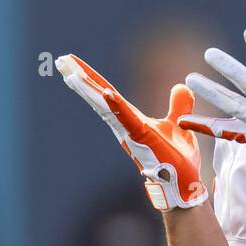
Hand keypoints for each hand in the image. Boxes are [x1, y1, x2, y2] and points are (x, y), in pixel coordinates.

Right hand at [56, 53, 206, 210]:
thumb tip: (180, 86)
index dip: (91, 77)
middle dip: (81, 79)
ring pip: (105, 106)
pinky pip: (127, 119)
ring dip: (89, 89)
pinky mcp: (142, 138)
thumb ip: (177, 106)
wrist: (184, 184)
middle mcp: (125, 125)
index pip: (107, 93)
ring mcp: (131, 132)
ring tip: (71, 73)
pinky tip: (106, 92)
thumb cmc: (177, 160)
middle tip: (61, 61)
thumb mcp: (177, 125)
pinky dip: (116, 105)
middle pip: (99, 96)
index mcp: (132, 119)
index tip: (72, 62)